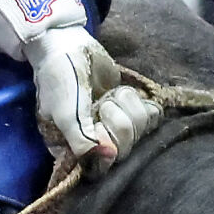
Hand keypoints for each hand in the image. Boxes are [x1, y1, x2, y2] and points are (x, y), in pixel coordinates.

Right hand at [24, 24, 137, 161]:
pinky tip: (125, 95)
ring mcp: (116, 126)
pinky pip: (152, 118)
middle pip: (124, 149)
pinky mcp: (131, 109)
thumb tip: (110, 157)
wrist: (69, 46)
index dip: (107, 149)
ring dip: (127, 107)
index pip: (100, 168)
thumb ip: (83, 141)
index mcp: (74, 150)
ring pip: (140, 131)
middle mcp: (96, 143)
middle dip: (118, 122)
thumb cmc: (61, 80)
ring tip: (110, 95)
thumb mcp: (65, 114)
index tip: (99, 128)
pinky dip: (142, 103)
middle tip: (103, 104)